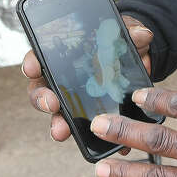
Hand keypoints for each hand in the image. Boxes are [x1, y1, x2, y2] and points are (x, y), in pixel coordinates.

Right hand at [24, 15, 152, 141]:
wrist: (133, 57)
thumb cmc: (117, 40)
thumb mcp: (122, 32)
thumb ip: (129, 31)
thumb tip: (142, 34)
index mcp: (61, 55)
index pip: (39, 58)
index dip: (33, 63)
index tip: (33, 69)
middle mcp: (61, 80)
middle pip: (41, 91)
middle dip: (42, 99)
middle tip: (51, 104)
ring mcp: (74, 100)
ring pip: (58, 115)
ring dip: (58, 125)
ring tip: (62, 132)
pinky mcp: (91, 115)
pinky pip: (89, 130)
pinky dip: (100, 139)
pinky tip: (111, 144)